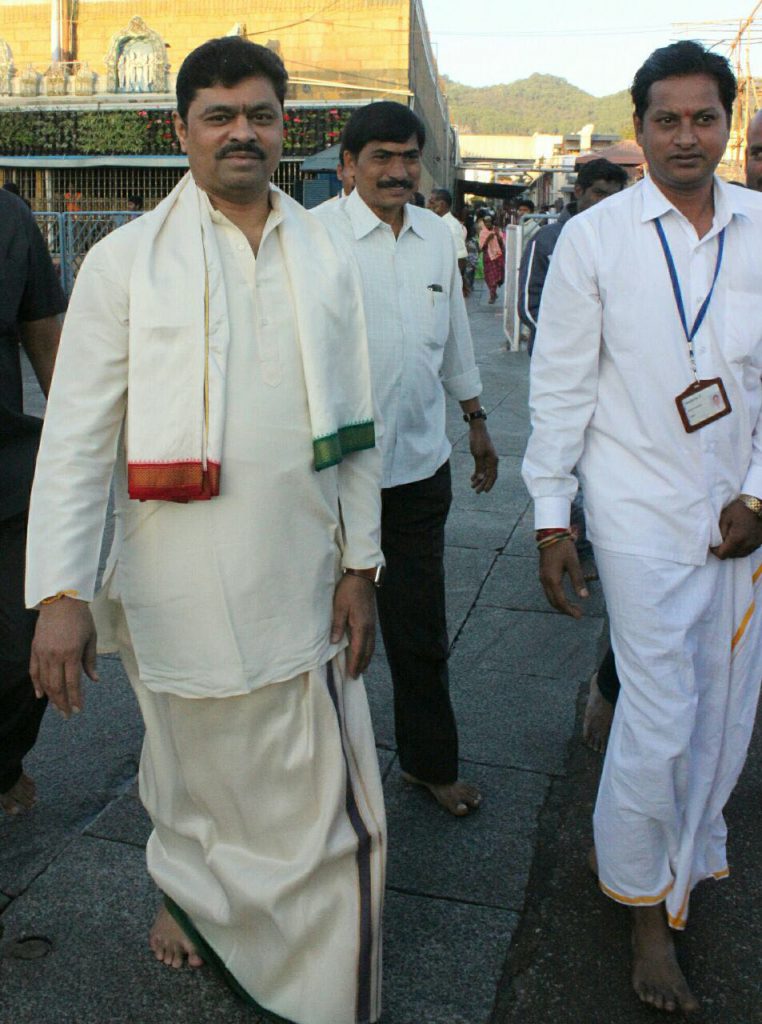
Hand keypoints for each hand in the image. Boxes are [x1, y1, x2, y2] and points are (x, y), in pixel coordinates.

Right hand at [30, 598, 98, 717]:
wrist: (61, 601)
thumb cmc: (80, 618)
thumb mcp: (91, 638)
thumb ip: (90, 661)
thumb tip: (94, 680)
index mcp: (71, 653)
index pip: (72, 683)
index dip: (75, 699)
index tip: (78, 709)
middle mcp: (55, 655)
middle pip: (57, 686)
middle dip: (62, 703)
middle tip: (67, 715)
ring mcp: (43, 653)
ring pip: (45, 681)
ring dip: (51, 697)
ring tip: (57, 708)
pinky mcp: (35, 649)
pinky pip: (34, 671)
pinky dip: (36, 684)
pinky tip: (40, 695)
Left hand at [330, 575, 375, 677]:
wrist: (362, 577)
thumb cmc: (348, 590)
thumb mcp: (339, 606)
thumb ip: (337, 625)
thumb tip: (335, 642)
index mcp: (361, 626)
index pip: (358, 650)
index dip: (355, 663)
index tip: (352, 675)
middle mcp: (369, 628)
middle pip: (367, 651)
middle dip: (361, 664)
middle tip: (355, 676)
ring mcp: (372, 624)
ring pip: (370, 646)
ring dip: (365, 658)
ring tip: (360, 667)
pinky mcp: (371, 620)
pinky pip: (371, 640)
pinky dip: (367, 649)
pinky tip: (363, 650)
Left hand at [469, 422, 497, 492]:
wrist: (477, 430)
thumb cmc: (478, 441)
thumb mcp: (478, 454)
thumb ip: (480, 467)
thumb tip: (481, 478)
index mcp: (493, 460)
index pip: (492, 475)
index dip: (489, 484)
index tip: (484, 491)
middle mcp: (492, 461)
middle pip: (488, 476)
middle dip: (482, 484)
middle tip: (476, 492)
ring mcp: (487, 459)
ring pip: (484, 473)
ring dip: (479, 480)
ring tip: (472, 486)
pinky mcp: (482, 456)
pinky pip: (481, 468)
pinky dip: (477, 473)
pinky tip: (472, 478)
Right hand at [539, 538, 588, 618]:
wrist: (550, 534)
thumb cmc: (563, 547)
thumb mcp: (573, 563)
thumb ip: (578, 580)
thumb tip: (584, 597)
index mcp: (552, 580)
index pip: (560, 601)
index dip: (569, 610)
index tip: (579, 615)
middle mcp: (545, 581)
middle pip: (554, 602)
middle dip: (565, 609)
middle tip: (578, 613)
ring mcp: (543, 577)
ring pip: (550, 597)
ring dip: (561, 604)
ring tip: (573, 606)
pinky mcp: (543, 573)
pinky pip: (548, 591)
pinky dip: (557, 597)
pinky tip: (565, 596)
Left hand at [710, 499, 761, 558]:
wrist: (756, 504)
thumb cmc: (738, 509)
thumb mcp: (724, 518)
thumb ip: (720, 533)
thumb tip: (716, 543)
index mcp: (737, 539)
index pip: (723, 554)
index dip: (715, 552)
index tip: (712, 545)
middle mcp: (746, 545)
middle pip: (731, 556)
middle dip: (723, 551)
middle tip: (719, 543)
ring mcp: (754, 544)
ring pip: (740, 555)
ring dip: (732, 551)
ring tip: (728, 542)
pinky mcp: (759, 543)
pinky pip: (748, 550)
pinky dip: (741, 549)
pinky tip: (738, 542)